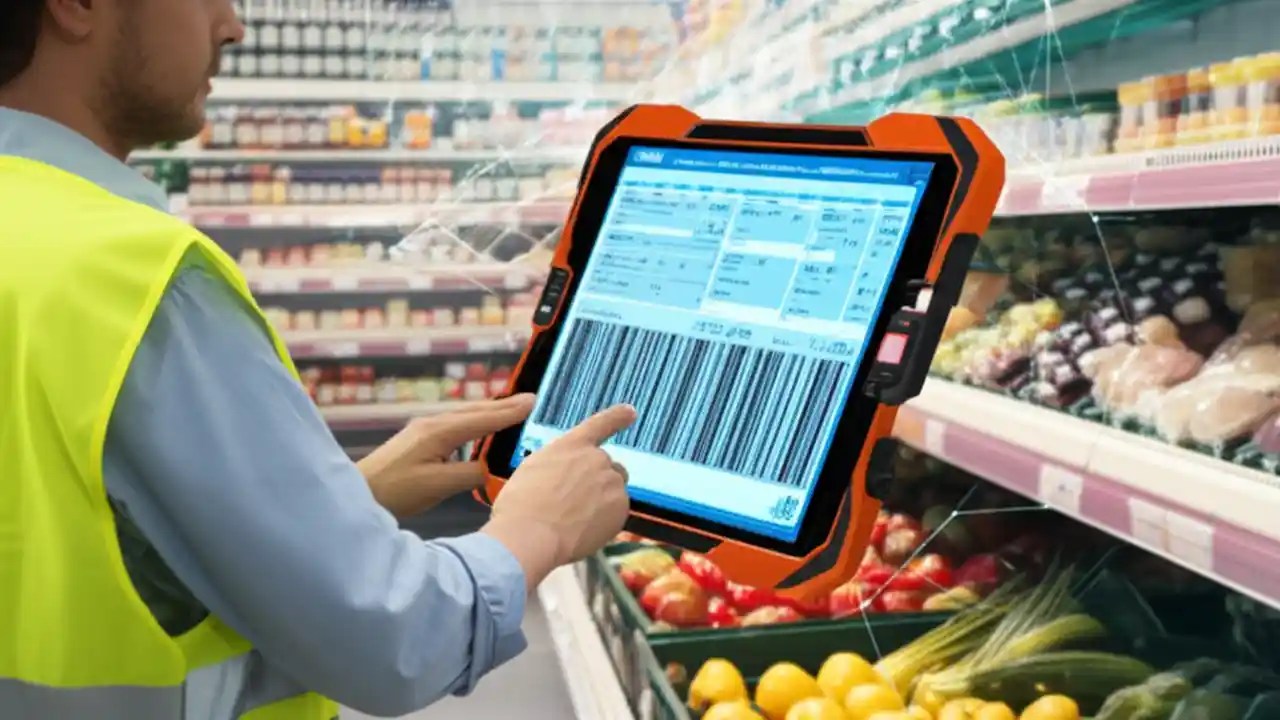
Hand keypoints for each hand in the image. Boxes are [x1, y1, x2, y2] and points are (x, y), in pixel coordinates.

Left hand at [358, 394, 534, 517]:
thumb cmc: (396, 491)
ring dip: (490, 412)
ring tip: (513, 410)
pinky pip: (456, 425)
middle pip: (475, 411)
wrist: (359, 493)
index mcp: (440, 432)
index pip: (483, 419)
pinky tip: (481, 429)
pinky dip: (476, 422)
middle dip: (504, 406)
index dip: (510, 412)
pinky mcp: (419, 439)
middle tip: (531, 400)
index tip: (534, 402)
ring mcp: (424, 429)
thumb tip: (493, 468)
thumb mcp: (438, 486)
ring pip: (465, 416)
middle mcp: (433, 424)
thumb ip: (470, 474)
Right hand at [483, 404, 636, 589]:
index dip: (617, 417)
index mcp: (572, 445)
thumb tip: (568, 473)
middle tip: (575, 504)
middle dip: (597, 482)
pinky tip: (583, 531)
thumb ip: (559, 463)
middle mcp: (596, 458)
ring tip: (576, 520)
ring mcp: (611, 481)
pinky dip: (606, 521)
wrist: (529, 535)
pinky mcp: (621, 507)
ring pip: (614, 490)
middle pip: (608, 467)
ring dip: (602, 500)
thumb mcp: (534, 469)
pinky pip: (617, 512)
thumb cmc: (520, 505)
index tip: (631, 412)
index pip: (600, 424)